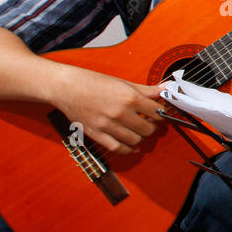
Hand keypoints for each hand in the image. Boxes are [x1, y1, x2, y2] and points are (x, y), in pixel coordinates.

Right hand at [51, 68, 165, 154]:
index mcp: (129, 97)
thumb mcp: (123, 83)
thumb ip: (146, 89)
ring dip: (141, 137)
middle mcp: (120, 113)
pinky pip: (118, 148)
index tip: (160, 112)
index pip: (157, 111)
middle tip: (150, 122)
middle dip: (152, 126)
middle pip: (148, 129)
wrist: (66, 87)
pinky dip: (129, 149)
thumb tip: (166, 89)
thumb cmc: (93, 82)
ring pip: (136, 140)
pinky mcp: (97, 134)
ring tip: (139, 130)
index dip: (161, 113)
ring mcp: (108, 126)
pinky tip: (133, 145)